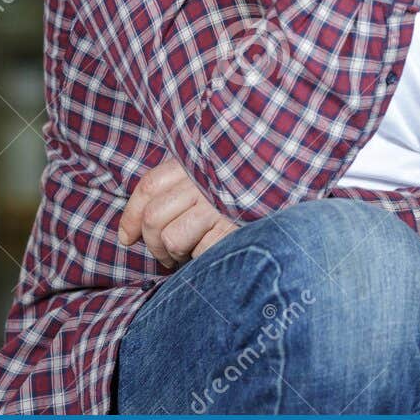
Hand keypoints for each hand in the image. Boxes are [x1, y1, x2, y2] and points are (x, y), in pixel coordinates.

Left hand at [118, 157, 237, 267]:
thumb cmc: (246, 189)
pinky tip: (214, 250)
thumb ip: (177, 191)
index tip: (128, 238)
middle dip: (153, 244)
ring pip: (170, 238)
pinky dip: (202, 258)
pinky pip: (198, 252)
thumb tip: (128, 233)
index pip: (149, 186)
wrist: (291, 187)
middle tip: (166, 255)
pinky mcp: (232, 226)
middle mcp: (203, 179)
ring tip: (192, 252)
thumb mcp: (211, 177)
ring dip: (176, 254)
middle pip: (154, 217)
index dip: (131, 216)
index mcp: (194, 162)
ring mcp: (217, 203)